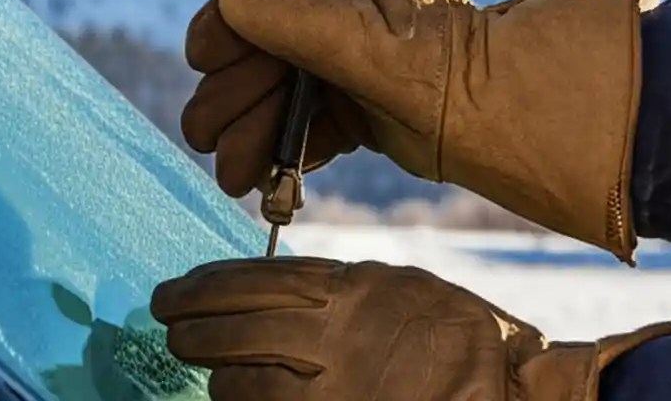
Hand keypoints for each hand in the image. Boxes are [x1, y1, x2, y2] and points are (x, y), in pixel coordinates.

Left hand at [151, 257, 670, 400]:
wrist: (502, 389)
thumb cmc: (452, 331)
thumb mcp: (391, 285)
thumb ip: (334, 287)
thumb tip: (271, 290)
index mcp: (347, 289)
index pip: (254, 281)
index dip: (206, 285)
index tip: (177, 289)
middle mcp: (332, 334)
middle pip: (236, 325)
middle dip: (192, 324)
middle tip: (168, 320)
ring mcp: (331, 386)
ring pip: (241, 379)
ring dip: (213, 372)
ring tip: (197, 359)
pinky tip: (229, 394)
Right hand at [180, 0, 660, 260]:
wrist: (540, 131)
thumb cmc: (469, 80)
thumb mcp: (379, 45)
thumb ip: (300, 16)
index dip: (229, 28)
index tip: (202, 62)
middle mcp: (355, 19)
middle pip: (270, 52)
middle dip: (235, 95)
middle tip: (206, 140)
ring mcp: (362, 67)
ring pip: (288, 95)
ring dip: (255, 132)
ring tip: (235, 177)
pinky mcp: (373, 111)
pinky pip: (315, 126)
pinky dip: (290, 150)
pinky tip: (271, 179)